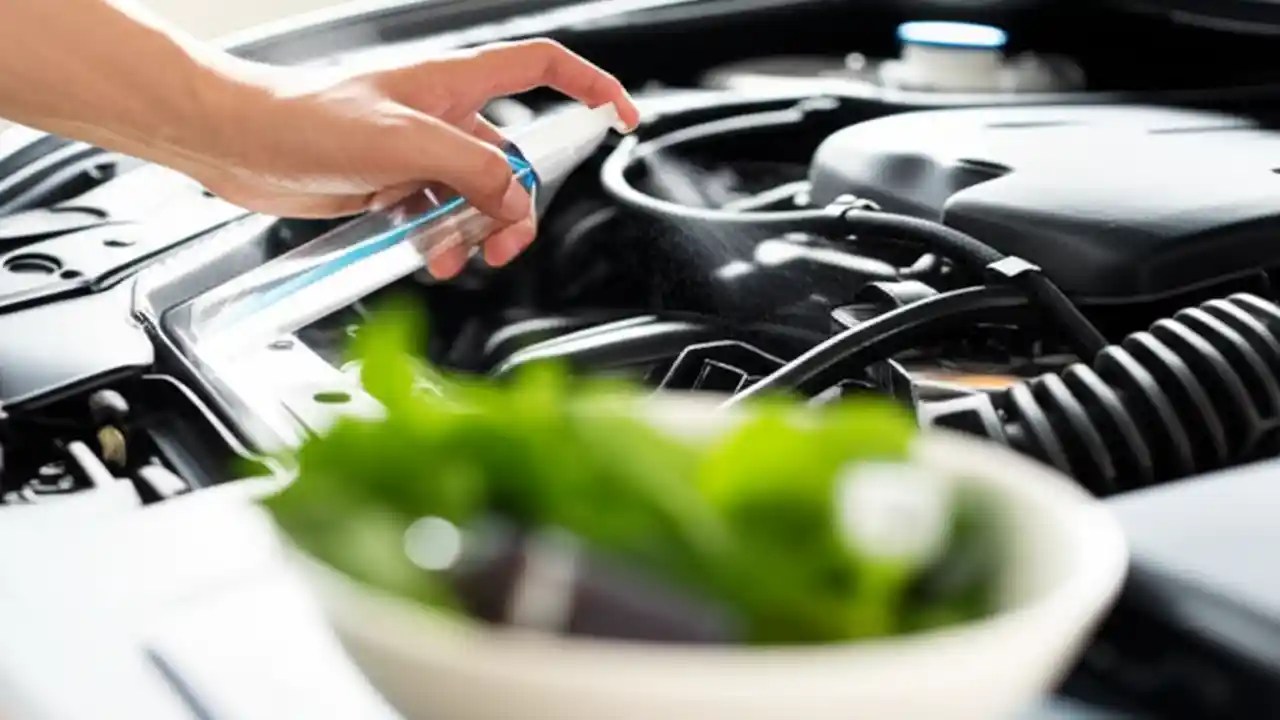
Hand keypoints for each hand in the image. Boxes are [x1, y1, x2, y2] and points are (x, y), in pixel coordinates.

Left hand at [189, 40, 639, 277]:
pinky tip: (425, 253)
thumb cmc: (305, 120)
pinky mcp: (397, 187)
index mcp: (456, 83)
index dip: (590, 86)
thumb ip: (473, 169)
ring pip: (480, 198)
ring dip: (477, 233)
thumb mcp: (404, 144)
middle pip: (517, 159)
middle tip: (502, 242)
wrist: (241, 145)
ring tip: (454, 256)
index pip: (543, 67)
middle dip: (517, 207)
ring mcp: (423, 154)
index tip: (620, 118)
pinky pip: (444, 217)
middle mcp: (446, 116)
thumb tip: (516, 201)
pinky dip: (444, 240)